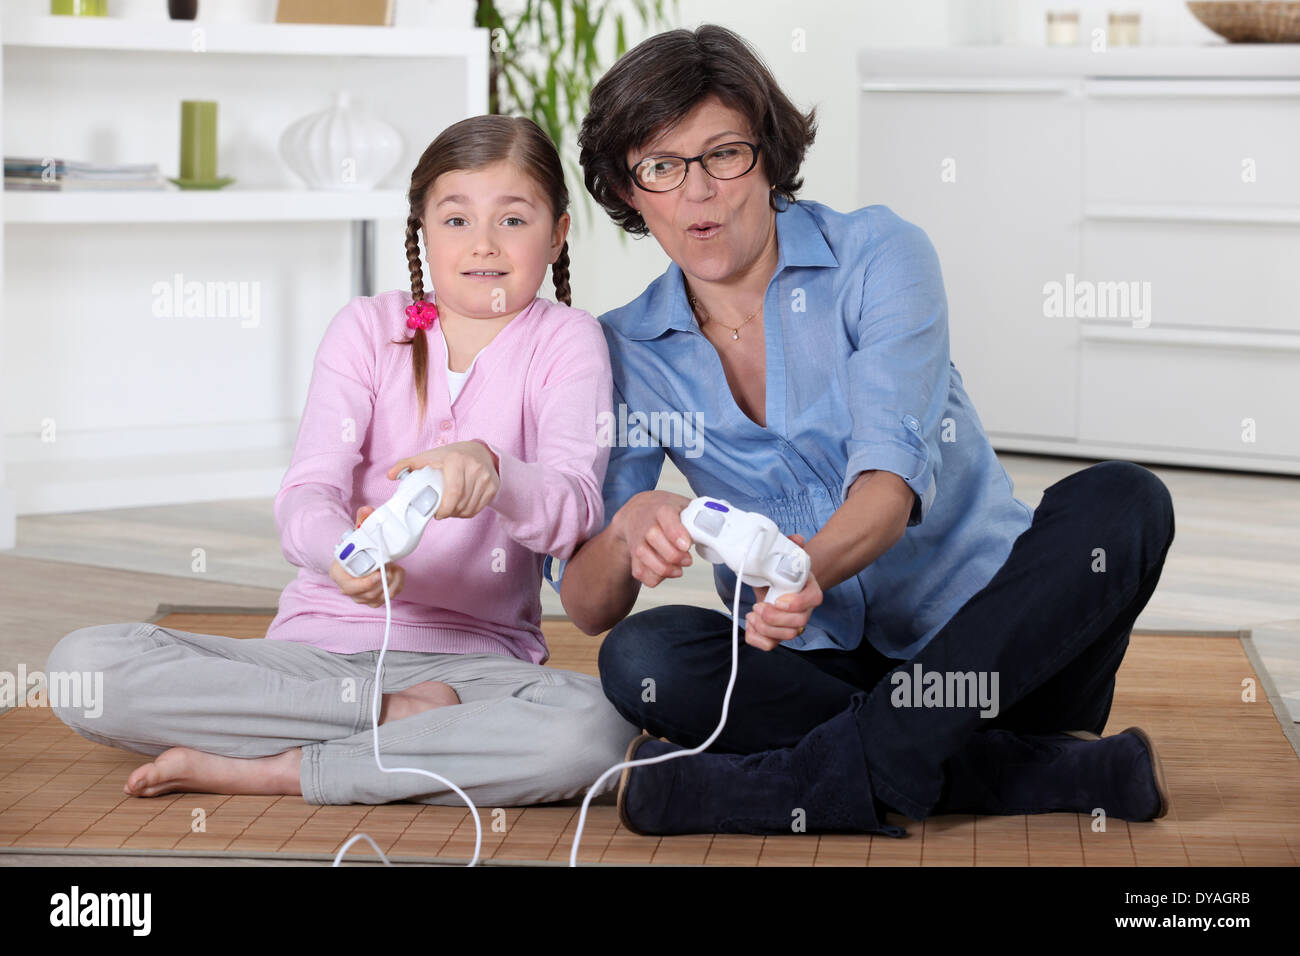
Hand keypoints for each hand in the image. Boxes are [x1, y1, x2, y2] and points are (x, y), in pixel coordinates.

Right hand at [329, 504, 406, 605]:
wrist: (361, 555)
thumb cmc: (358, 546)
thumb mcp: (359, 533)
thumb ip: (363, 521)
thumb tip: (367, 509)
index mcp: (339, 574)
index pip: (348, 586)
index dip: (364, 584)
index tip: (377, 574)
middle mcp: (348, 588)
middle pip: (366, 594)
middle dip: (382, 581)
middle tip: (389, 567)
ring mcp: (361, 596)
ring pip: (378, 598)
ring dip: (391, 583)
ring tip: (393, 567)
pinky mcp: (373, 599)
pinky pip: (387, 598)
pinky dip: (397, 586)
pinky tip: (397, 573)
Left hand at [387, 440, 499, 519]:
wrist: (479, 451)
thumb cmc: (450, 456)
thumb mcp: (428, 457)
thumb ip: (407, 465)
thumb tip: (390, 475)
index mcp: (457, 460)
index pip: (453, 492)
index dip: (444, 508)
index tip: (437, 513)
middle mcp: (475, 468)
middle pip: (461, 503)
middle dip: (449, 512)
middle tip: (441, 511)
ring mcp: (486, 478)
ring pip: (470, 508)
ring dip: (458, 513)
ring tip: (450, 508)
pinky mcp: (493, 487)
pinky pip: (478, 508)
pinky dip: (468, 512)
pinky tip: (461, 506)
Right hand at [615, 490, 694, 587]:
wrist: (637, 512)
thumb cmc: (664, 511)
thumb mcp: (682, 506)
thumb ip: (699, 515)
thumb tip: (718, 525)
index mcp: (662, 509)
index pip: (666, 516)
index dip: (676, 532)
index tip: (686, 545)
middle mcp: (647, 523)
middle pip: (654, 538)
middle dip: (674, 555)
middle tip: (687, 560)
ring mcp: (638, 539)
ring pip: (644, 556)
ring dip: (664, 569)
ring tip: (678, 569)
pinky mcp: (633, 555)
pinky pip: (639, 572)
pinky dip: (654, 578)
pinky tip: (664, 573)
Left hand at [745, 533, 822, 651]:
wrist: (776, 582)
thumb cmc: (781, 571)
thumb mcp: (783, 556)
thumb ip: (789, 545)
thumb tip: (796, 539)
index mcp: (809, 590)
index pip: (813, 600)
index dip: (796, 603)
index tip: (778, 599)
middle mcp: (804, 610)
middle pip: (799, 623)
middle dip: (775, 618)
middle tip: (758, 606)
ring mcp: (791, 624)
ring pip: (786, 637)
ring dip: (765, 628)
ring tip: (752, 613)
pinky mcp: (776, 634)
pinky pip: (770, 645)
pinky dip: (757, 638)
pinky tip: (750, 623)